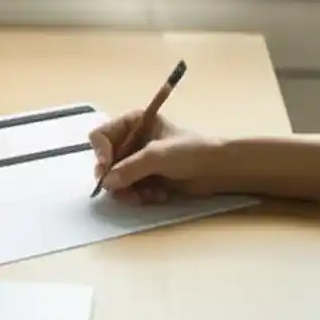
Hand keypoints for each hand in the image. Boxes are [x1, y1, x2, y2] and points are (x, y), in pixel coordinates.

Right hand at [88, 111, 223, 204]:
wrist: (218, 170)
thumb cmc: (191, 152)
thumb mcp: (157, 155)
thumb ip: (130, 167)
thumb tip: (106, 182)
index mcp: (133, 123)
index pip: (101, 136)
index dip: (100, 154)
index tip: (106, 170)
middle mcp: (132, 140)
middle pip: (105, 161)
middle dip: (115, 178)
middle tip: (123, 191)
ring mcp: (138, 161)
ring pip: (115, 180)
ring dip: (129, 191)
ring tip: (146, 196)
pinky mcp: (145, 178)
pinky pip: (129, 190)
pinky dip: (140, 196)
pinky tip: (158, 196)